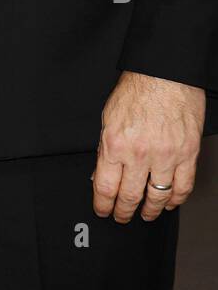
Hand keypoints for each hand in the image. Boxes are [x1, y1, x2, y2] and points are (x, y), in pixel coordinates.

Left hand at [92, 71, 204, 221]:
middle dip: (124, 212)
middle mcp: (140, 153)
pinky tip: (169, 202)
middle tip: (122, 217)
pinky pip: (183, 186)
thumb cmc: (137, 89)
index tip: (102, 210)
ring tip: (145, 214)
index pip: (105, 187)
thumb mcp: (108, 117)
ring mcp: (166, 156)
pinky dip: (175, 199)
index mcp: (115, 143)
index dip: (103, 205)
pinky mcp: (187, 154)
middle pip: (130, 197)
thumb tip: (101, 173)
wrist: (165, 73)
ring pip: (157, 196)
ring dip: (150, 210)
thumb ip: (105, 147)